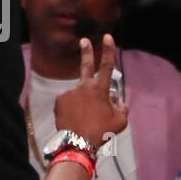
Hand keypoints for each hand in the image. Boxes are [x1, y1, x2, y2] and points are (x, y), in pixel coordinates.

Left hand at [54, 33, 128, 153]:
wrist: (78, 142)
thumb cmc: (102, 132)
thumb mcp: (120, 121)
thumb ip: (122, 107)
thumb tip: (118, 100)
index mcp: (100, 90)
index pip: (108, 66)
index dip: (108, 50)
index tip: (108, 36)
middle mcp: (83, 86)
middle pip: (86, 65)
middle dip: (86, 51)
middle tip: (83, 40)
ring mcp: (69, 92)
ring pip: (79, 94)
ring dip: (83, 102)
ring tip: (85, 119)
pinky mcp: (59, 100)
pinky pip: (69, 102)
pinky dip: (73, 108)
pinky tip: (75, 119)